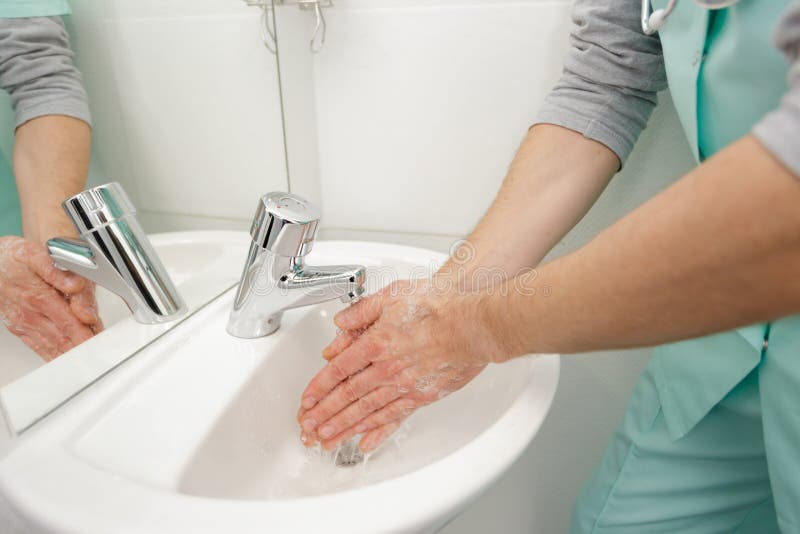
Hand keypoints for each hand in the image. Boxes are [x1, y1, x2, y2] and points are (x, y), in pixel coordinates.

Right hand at [0, 236, 102, 360]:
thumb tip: (76, 284)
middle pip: (63, 337)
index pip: (69, 321)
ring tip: (90, 358)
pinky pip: (39, 347)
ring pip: (52, 345)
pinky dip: (55, 354)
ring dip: (71, 353)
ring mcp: (24, 323)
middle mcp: (30, 313)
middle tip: (102, 354)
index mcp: (38, 296)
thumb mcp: (36, 255)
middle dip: (83, 346)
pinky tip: (67, 358)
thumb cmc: (15, 258)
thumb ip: (58, 271)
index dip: (87, 333)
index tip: (102, 341)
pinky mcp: (19, 328)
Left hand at [297, 279, 507, 452]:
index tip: (306, 400)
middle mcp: (386, 368)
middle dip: (324, 414)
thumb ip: (361, 311)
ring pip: (367, 411)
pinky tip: (364, 441)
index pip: (338, 370)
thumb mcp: (392, 295)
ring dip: (343, 427)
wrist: (472, 323)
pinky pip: (394, 418)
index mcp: (376, 343)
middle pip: (347, 395)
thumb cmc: (438, 305)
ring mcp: (405, 385)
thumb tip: (340, 323)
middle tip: (307, 428)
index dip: (318, 387)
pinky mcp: (423, 396)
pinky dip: (377, 431)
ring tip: (326, 440)